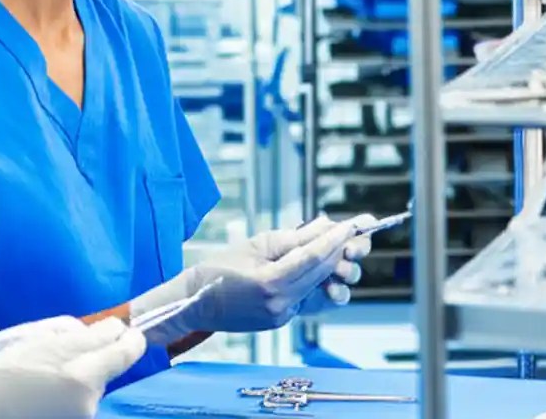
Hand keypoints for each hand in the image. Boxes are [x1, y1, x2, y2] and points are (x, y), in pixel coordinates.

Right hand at [0, 318, 145, 418]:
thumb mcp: (36, 340)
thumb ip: (77, 333)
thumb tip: (107, 331)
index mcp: (79, 371)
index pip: (123, 350)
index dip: (130, 337)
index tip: (132, 332)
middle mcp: (88, 398)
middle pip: (109, 367)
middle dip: (97, 356)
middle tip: (68, 353)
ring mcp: (82, 416)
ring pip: (94, 386)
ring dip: (81, 378)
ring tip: (45, 380)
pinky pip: (82, 403)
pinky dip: (71, 397)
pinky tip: (45, 396)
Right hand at [128, 217, 365, 344]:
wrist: (196, 302)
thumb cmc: (218, 268)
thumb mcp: (255, 245)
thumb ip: (293, 238)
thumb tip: (324, 225)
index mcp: (270, 282)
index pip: (313, 258)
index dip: (334, 239)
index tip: (350, 224)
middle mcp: (280, 304)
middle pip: (321, 274)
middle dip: (339, 251)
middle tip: (350, 233)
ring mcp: (282, 315)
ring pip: (318, 287)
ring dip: (331, 267)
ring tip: (333, 248)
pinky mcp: (281, 321)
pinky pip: (306, 297)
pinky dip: (314, 279)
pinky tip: (317, 264)